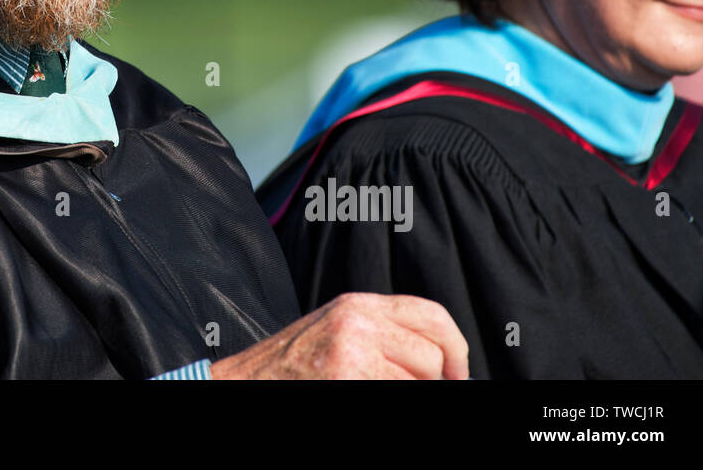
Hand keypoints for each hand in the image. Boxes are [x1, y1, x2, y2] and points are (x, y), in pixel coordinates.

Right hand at [210, 292, 468, 378]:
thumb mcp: (336, 329)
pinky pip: (396, 393)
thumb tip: (439, 357)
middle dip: (435, 380)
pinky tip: (359, 393)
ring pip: (419, 380)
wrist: (246, 382)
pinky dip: (388, 397)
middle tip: (419, 389)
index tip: (457, 372)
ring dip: (409, 391)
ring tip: (377, 386)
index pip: (432, 315)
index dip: (456, 348)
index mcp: (357, 304)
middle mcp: (356, 321)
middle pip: (432, 354)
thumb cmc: (290, 365)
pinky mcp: (347, 379)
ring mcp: (351, 352)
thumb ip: (381, 330)